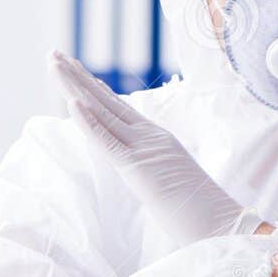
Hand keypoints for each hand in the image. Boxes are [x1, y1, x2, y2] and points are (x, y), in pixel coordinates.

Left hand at [51, 50, 263, 245]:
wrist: (222, 221)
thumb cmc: (201, 210)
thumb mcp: (173, 181)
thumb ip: (157, 170)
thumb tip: (148, 172)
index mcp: (156, 139)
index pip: (118, 109)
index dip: (95, 89)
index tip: (78, 70)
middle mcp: (149, 136)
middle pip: (105, 101)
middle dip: (77, 77)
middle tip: (54, 54)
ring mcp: (144, 147)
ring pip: (101, 112)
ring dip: (74, 88)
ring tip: (54, 64)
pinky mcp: (137, 166)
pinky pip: (108, 141)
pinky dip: (89, 122)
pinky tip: (72, 103)